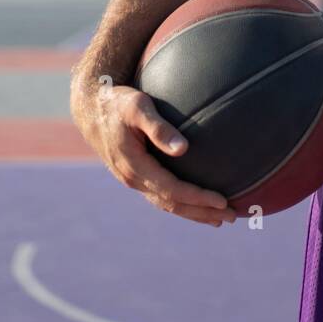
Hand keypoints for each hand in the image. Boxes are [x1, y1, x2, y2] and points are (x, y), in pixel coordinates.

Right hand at [71, 78, 236, 225]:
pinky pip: (161, 195)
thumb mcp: (137, 107)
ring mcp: (133, 180)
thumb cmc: (117, 102)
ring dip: (193, 213)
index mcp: (135, 167)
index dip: (198, 198)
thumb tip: (183, 148)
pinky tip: (196, 202)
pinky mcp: (136, 175)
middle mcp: (133, 179)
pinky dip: (181, 203)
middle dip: (201, 212)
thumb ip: (158, 127)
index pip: (172, 190)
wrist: (91, 108)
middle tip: (231, 217)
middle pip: (172, 204)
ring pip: (166, 203)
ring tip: (219, 219)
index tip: (223, 201)